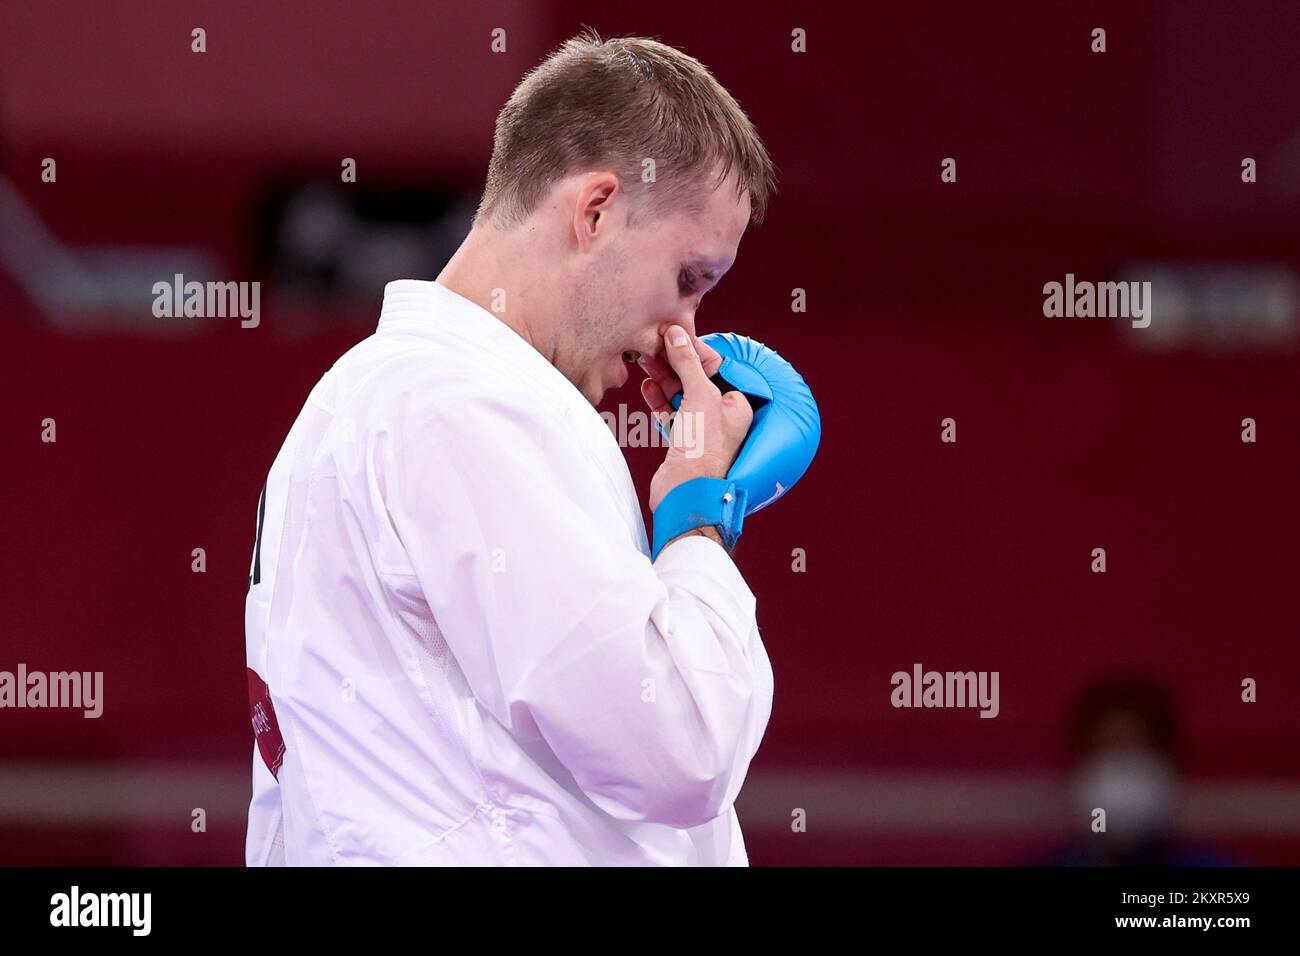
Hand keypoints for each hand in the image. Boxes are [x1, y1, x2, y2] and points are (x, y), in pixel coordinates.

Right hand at [642, 325, 752, 511]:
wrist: (685, 491)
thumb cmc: (704, 448)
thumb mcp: (700, 396)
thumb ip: (688, 364)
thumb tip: (677, 336)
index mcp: (737, 404)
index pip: (716, 366)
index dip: (693, 349)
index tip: (673, 335)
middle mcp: (722, 416)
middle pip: (696, 379)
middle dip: (674, 363)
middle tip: (653, 346)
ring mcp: (702, 430)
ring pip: (681, 396)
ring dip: (663, 379)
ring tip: (645, 363)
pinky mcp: (683, 441)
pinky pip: (671, 414)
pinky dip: (659, 400)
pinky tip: (648, 388)